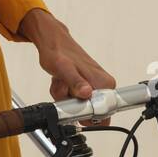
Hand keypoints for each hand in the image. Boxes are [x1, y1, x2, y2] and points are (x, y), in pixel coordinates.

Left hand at [20, 10, 116, 126]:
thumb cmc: (58, 52)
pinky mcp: (85, 87)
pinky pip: (74, 100)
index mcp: (105, 83)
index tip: (71, 98)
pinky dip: (64, 93)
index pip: (102, 114)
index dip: (83, 111)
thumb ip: (76, 82)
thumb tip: (87, 93)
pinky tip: (61, 81)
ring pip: (78, 106)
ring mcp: (94, 86)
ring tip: (61, 81)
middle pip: (88, 112)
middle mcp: (103, 86)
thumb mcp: (64, 68)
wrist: (52, 42)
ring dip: (64, 97)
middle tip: (63, 87)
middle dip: (71, 103)